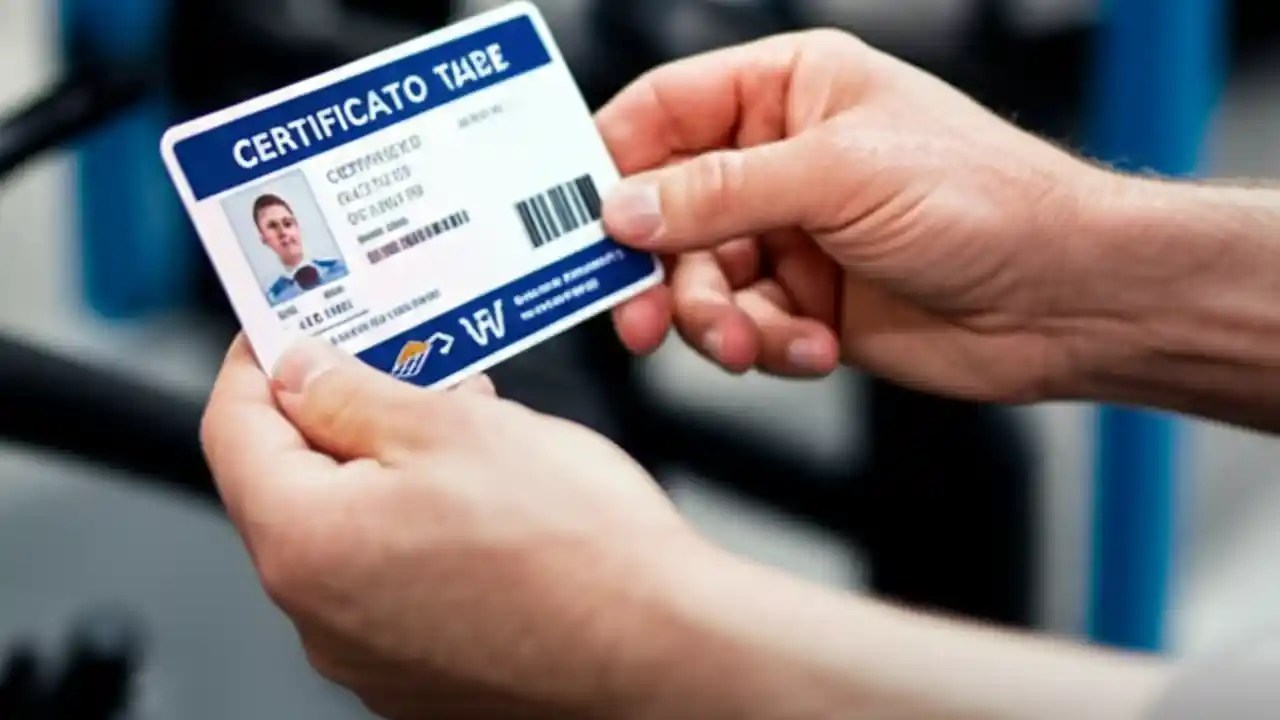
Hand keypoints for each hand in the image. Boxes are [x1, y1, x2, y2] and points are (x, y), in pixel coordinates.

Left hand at [201, 337, 707, 718]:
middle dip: (338, 412)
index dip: (255, 360)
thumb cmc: (578, 551)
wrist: (664, 652)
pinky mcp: (421, 674)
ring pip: (352, 532)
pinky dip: (419, 529)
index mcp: (306, 544)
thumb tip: (298, 371)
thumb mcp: (452, 426)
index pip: (231, 429)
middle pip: (292, 484)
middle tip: (395, 362)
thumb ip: (352, 392)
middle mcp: (321, 616)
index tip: (285, 327)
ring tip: (461, 424)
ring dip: (387, 470)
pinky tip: (484, 499)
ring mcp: (371, 655)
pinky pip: (393, 581)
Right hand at [598, 29, 1111, 402]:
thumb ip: (720, 193)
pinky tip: (813, 346)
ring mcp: (794, 235)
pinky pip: (747, 328)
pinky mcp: (807, 303)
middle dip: (660, 272)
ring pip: (701, 282)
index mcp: (788, 90)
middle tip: (644, 321)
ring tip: (751, 343)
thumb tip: (624, 208)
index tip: (576, 221)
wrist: (1066, 298)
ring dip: (716, 322)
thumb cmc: (984, 199)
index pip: (664, 113)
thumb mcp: (837, 175)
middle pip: (669, 212)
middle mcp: (782, 160)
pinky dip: (768, 346)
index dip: (610, 163)